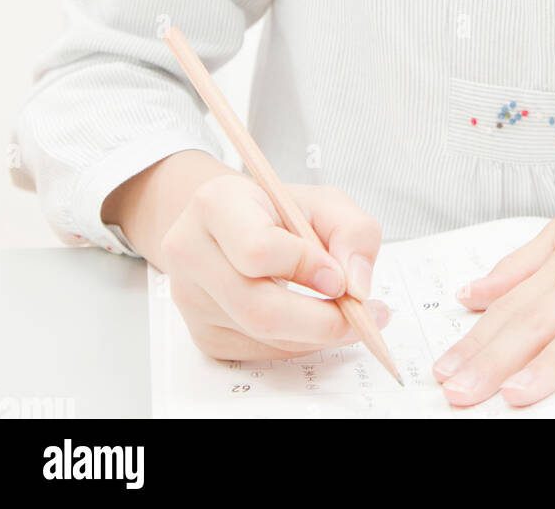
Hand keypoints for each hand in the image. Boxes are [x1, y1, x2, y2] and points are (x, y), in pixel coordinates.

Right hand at [159, 176, 390, 360]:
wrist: (230, 225)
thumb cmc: (277, 210)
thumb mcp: (322, 201)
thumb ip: (353, 231)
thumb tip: (356, 285)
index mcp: (217, 204)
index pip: (257, 249)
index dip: (305, 268)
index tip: (339, 277)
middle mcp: (191, 251)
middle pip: (258, 307)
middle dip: (322, 320)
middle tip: (364, 316)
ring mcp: (191, 299)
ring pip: (262, 336)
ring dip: (317, 336)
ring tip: (349, 316)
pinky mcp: (203, 334)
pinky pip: (259, 353)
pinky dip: (298, 343)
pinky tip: (314, 322)